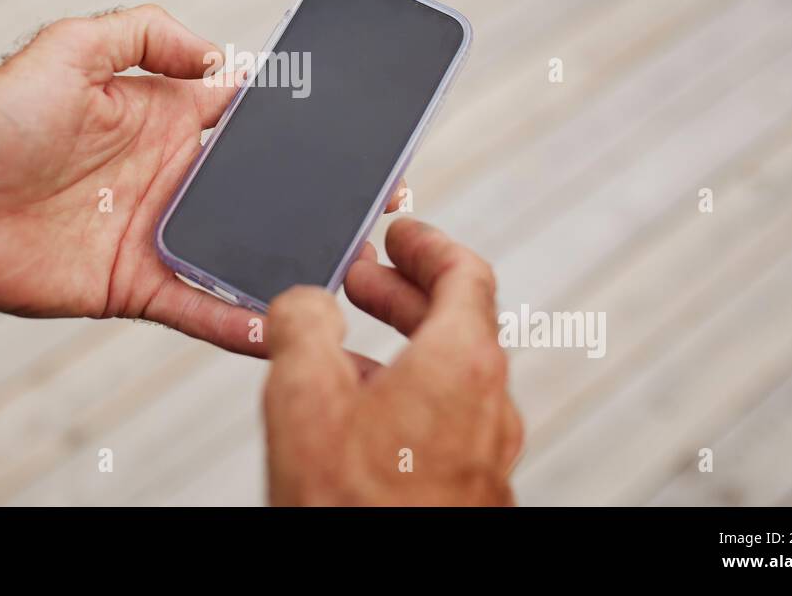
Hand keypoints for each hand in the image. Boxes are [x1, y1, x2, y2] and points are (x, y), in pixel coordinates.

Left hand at [0, 4, 399, 345]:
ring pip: (245, 245)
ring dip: (296, 252)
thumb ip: (143, 31)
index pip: (252, 113)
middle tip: (382, 196)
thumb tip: (218, 53)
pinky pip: (202, 305)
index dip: (304, 117)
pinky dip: (240, 319)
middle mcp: (174, 174)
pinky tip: (280, 324)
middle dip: (321, 188)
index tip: (357, 122)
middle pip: (264, 184)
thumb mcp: (65, 46)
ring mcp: (161, 232)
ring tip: (353, 262)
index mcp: (166, 115)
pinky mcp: (139, 285)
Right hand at [263, 218, 521, 504]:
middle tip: (362, 280)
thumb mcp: (303, 394)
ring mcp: (487, 454)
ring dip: (402, 346)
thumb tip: (302, 302)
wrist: (381, 595)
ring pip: (451, 375)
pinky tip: (361, 413)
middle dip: (404, 294)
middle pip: (460, 322)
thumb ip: (301, 325)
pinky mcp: (471, 491)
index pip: (466, 274)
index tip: (399, 231)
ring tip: (346, 347)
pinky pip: (447, 421)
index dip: (428, 243)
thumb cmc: (353, 509)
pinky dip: (410, 393)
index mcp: (463, 364)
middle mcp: (490, 405)